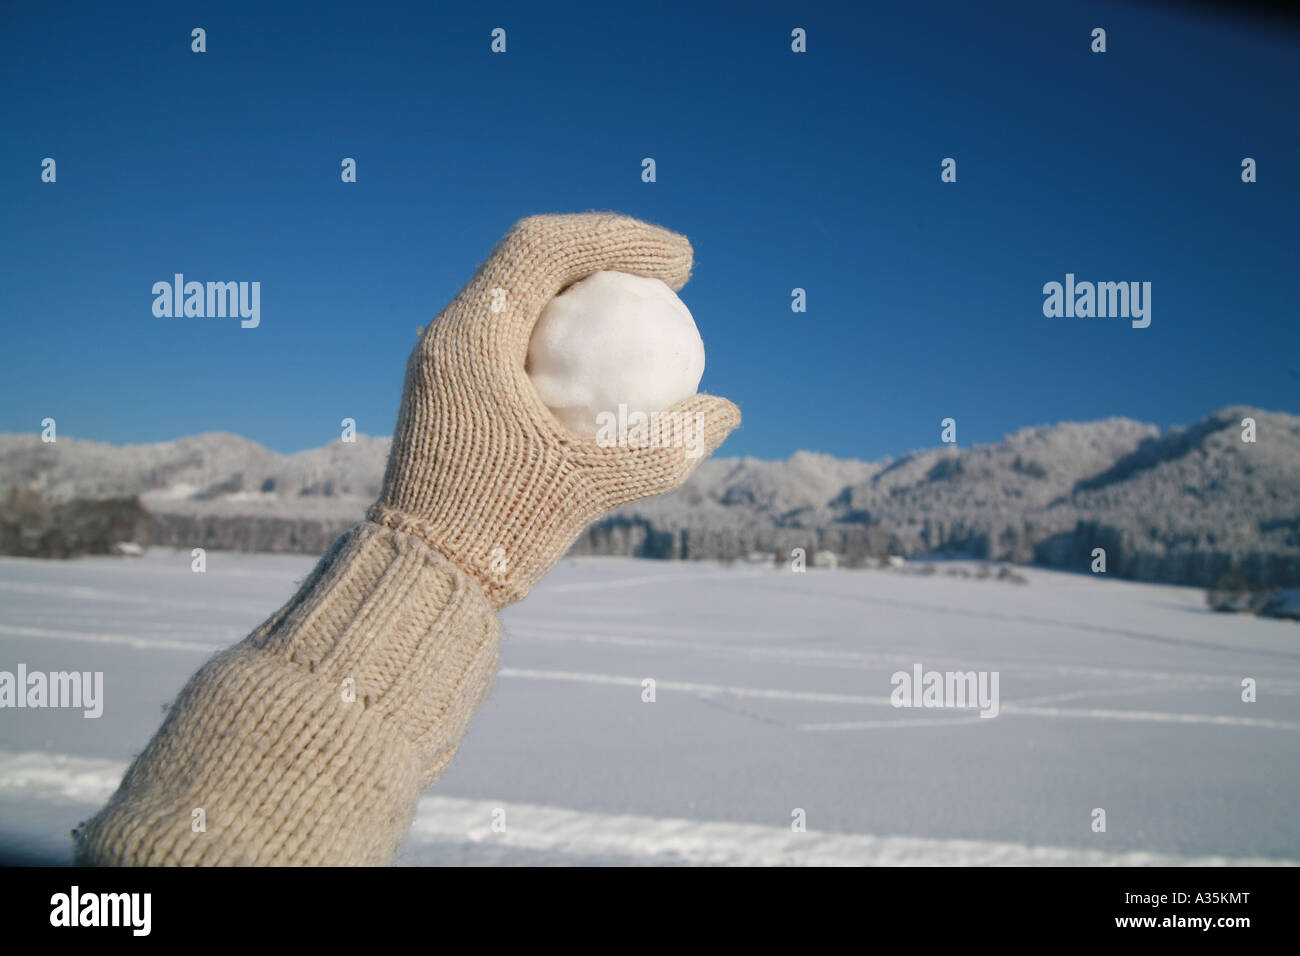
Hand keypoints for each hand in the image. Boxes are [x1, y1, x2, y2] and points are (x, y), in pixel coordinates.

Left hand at [369, 212, 739, 605]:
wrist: (422, 577)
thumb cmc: (495, 531)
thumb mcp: (591, 487)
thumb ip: (663, 447)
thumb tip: (725, 410)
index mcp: (468, 337)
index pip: (543, 246)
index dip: (619, 237)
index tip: (681, 263)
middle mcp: (449, 336)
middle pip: (532, 258)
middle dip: (608, 251)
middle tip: (671, 273)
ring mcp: (449, 361)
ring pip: (524, 292)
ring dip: (587, 287)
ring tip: (647, 302)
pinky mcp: (456, 389)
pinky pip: (518, 334)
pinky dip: (568, 331)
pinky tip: (610, 358)